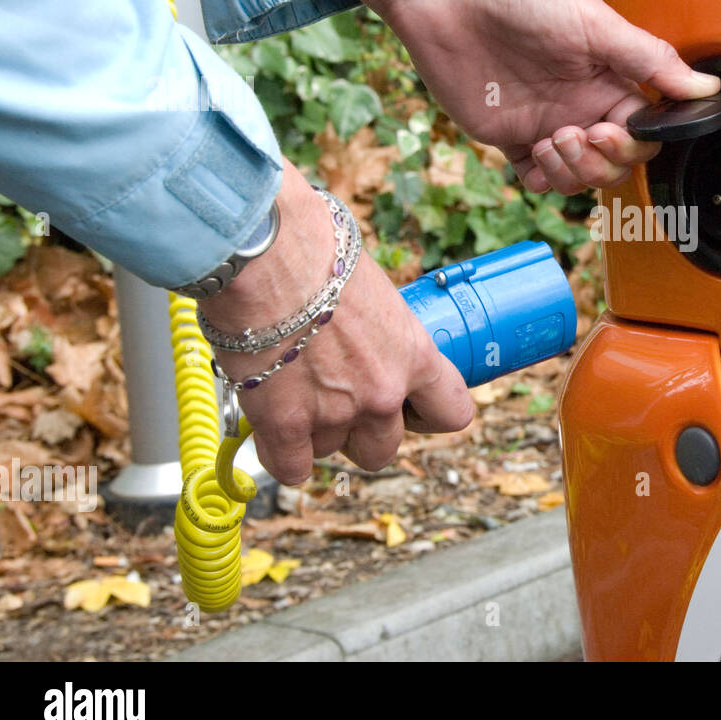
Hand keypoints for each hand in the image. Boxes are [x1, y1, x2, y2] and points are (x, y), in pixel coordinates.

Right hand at [198, 161, 474, 483]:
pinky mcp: (286, 425)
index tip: (409, 408)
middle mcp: (383, 392)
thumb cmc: (317, 251)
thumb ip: (380, 330)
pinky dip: (281, 454)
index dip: (427, 416)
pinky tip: (272, 427)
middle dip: (361, 432)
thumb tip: (365, 331)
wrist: (268, 255)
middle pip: (384, 449)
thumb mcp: (374, 290)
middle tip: (336, 399)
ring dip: (314, 432)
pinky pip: (291, 468)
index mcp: (415, 355)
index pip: (452, 413)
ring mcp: (336, 413)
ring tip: (292, 390)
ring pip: (331, 452)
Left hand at [351, 0, 720, 193]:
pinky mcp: (511, 135)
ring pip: (580, 176)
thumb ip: (650, 61)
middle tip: (575, 134)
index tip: (611, 129)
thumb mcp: (596, 25)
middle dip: (602, 162)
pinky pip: (537, 178)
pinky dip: (542, 181)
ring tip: (550, 140)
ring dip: (572, 173)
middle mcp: (583, 102)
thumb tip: (706, 87)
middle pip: (615, 162)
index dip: (634, 143)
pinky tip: (533, 158)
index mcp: (611, 77)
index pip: (644, 130)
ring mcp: (548, 121)